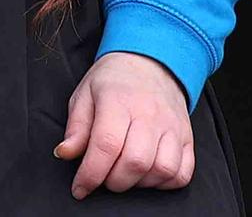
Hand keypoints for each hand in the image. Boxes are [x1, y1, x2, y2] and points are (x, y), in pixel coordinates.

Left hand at [55, 51, 194, 197]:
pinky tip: (149, 174)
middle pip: (135, 162)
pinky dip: (165, 182)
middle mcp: (149, 113)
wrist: (150, 62)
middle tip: (103, 177)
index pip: (106, 145)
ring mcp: (172, 126)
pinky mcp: (187, 137)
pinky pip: (183, 172)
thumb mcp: (85, 94)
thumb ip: (76, 127)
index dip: (91, 174)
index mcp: (118, 100)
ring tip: (125, 173)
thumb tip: (64, 153)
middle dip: (114, 181)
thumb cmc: (113, 81)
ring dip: (139, 183)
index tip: (79, 188)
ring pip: (162, 169)